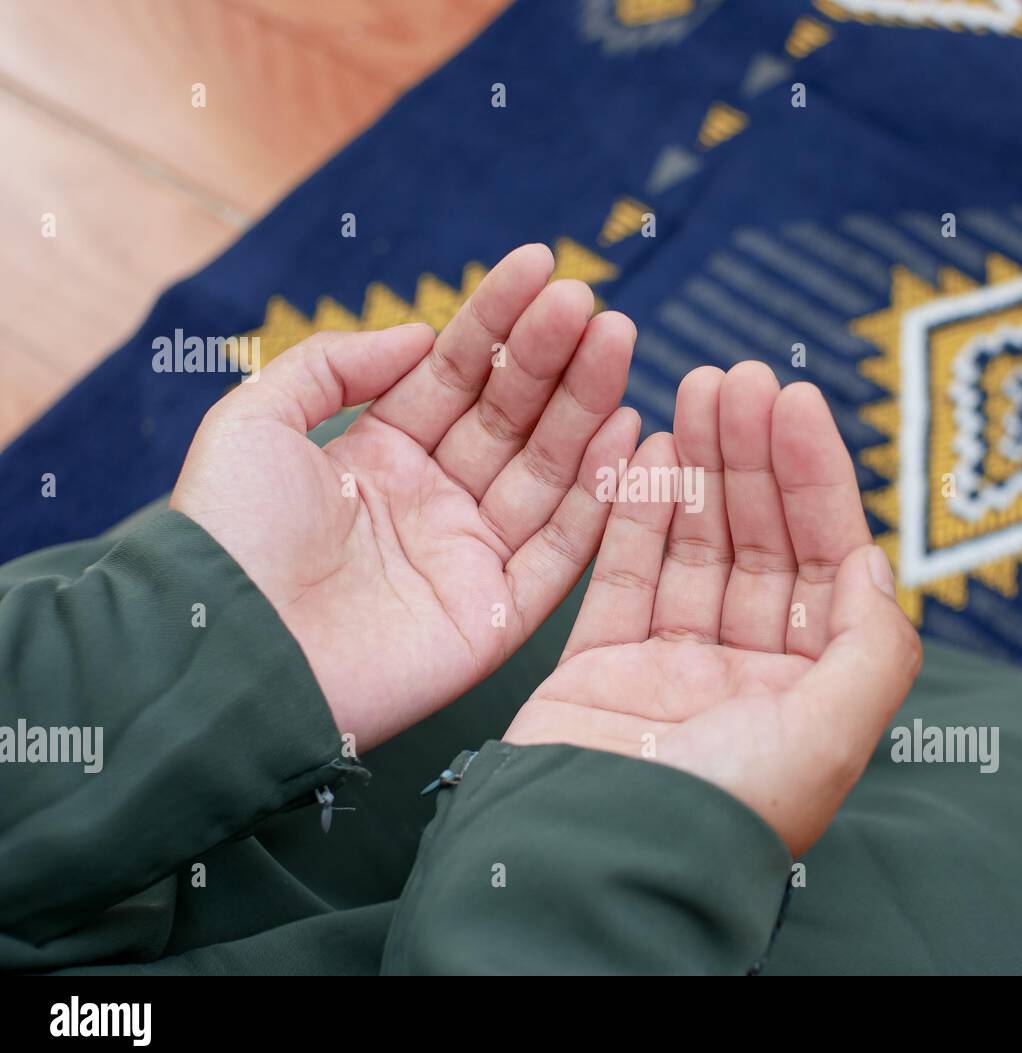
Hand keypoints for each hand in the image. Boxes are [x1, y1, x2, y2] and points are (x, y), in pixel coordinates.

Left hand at [173, 244, 639, 751]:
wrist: (228, 651)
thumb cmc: (228, 535)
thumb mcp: (255, 422)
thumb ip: (333, 364)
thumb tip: (420, 334)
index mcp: (377, 458)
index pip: (455, 377)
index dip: (497, 322)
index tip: (540, 266)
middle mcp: (431, 503)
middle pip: (510, 418)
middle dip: (550, 356)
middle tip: (589, 301)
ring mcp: (467, 559)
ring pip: (546, 471)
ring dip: (586, 407)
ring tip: (618, 339)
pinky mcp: (494, 617)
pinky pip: (562, 551)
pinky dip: (600, 497)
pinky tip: (627, 432)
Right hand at [504, 363, 920, 854]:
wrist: (596, 867)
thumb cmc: (721, 815)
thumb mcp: (831, 736)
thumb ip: (872, 645)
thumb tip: (876, 556)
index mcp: (809, 690)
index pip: (823, 560)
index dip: (813, 477)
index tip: (793, 402)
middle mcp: (747, 675)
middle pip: (758, 542)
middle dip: (751, 457)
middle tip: (735, 376)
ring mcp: (672, 668)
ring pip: (694, 547)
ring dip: (698, 467)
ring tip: (693, 389)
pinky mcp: (602, 666)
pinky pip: (623, 576)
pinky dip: (638, 514)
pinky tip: (651, 453)